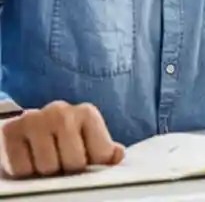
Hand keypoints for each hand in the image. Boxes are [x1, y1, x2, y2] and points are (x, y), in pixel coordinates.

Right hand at [0, 101, 123, 178]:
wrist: (29, 125)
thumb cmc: (64, 136)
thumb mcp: (89, 139)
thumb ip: (106, 149)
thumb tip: (117, 155)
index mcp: (87, 113)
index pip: (101, 154)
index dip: (93, 163)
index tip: (85, 156)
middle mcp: (61, 111)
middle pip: (74, 162)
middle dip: (68, 168)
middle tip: (61, 159)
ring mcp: (34, 119)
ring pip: (48, 168)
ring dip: (46, 170)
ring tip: (45, 157)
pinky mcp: (11, 131)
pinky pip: (23, 169)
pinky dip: (26, 170)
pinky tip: (29, 157)